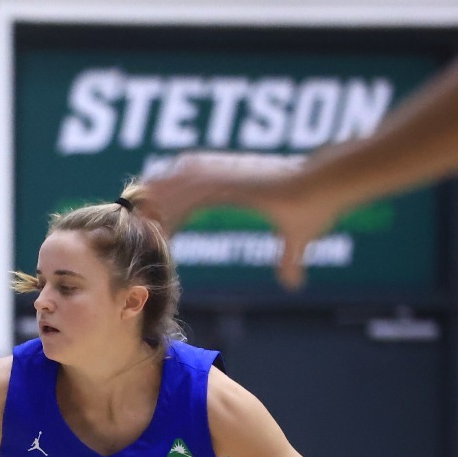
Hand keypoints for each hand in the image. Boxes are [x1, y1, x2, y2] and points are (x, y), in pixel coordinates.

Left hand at [139, 153, 344, 290]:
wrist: (331, 184)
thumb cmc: (320, 205)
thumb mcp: (299, 239)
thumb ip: (289, 259)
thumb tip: (293, 283)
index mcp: (238, 187)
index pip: (194, 197)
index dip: (171, 209)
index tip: (150, 225)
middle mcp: (229, 176)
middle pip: (180, 185)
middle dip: (154, 199)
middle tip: (126, 214)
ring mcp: (229, 173)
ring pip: (180, 182)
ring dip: (155, 194)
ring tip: (129, 207)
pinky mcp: (233, 176)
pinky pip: (193, 186)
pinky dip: (171, 195)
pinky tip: (151, 204)